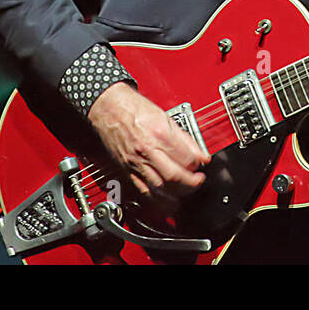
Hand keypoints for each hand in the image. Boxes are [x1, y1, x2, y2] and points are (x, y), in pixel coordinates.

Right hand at [87, 82, 210, 210]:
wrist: (108, 107)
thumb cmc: (133, 108)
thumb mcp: (165, 116)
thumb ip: (185, 138)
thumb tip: (200, 153)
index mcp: (159, 134)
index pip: (186, 158)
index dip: (197, 164)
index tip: (201, 164)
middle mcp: (147, 150)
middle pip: (174, 176)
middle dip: (190, 183)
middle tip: (198, 181)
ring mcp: (135, 162)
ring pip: (159, 188)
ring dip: (176, 195)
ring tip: (186, 193)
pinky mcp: (127, 170)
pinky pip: (143, 190)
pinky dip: (157, 200)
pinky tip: (166, 202)